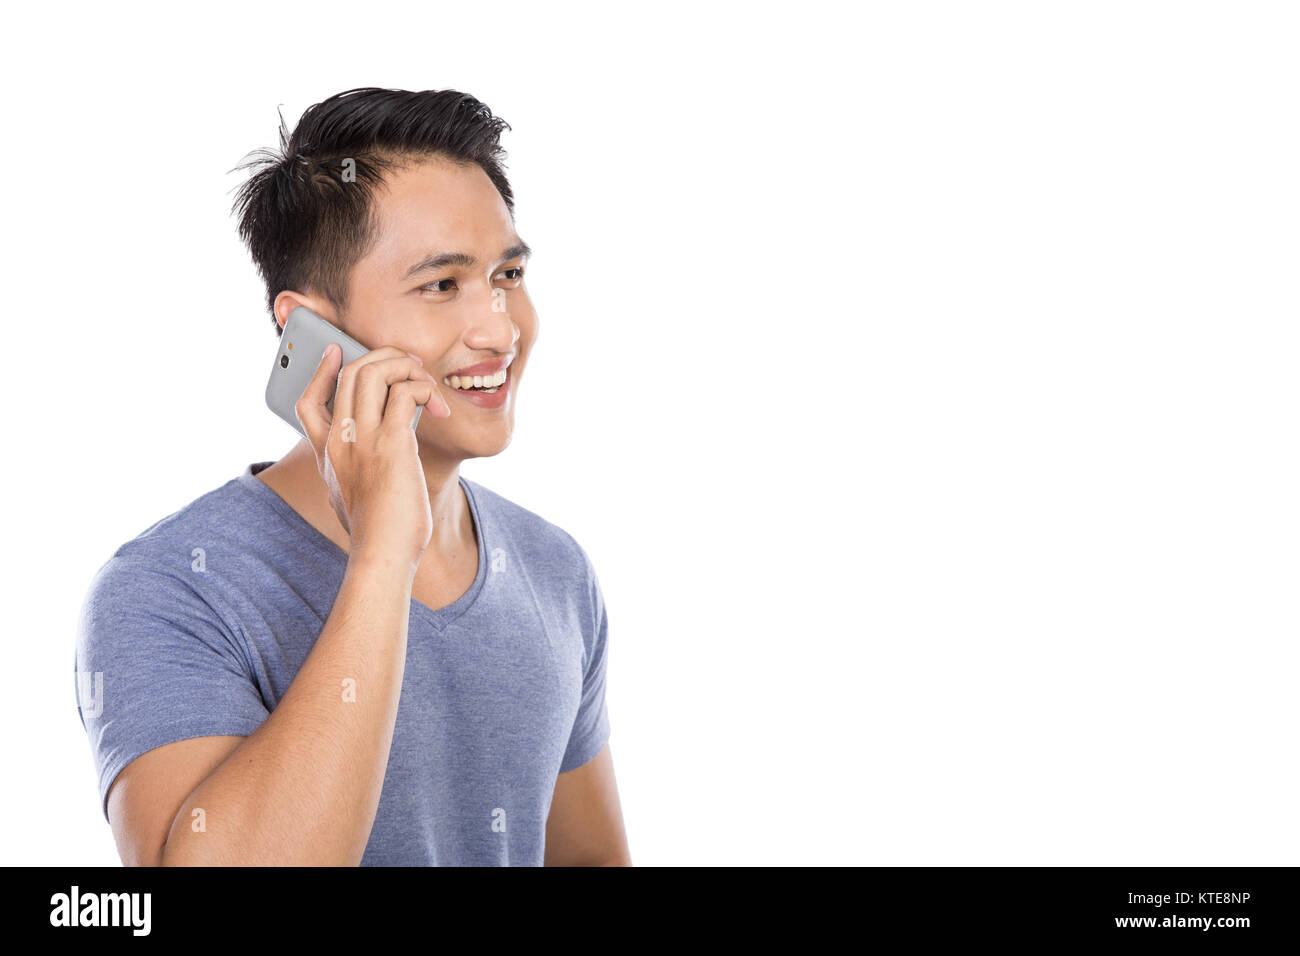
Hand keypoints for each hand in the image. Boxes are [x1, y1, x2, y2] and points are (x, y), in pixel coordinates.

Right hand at [296, 343, 451, 567]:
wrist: (382, 554)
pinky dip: (424, 389)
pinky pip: (406, 393)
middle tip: (408, 366)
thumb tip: (376, 454)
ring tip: (425, 382)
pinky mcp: (392, 443)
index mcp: (326, 454)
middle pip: (348, 372)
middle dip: (382, 357)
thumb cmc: (377, 533)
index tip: (336, 352)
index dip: (321, 370)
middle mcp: (339, 440)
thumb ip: (353, 469)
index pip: (307, 401)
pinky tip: (438, 407)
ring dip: (405, 366)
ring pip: (374, 371)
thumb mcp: (350, 497)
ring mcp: (362, 438)